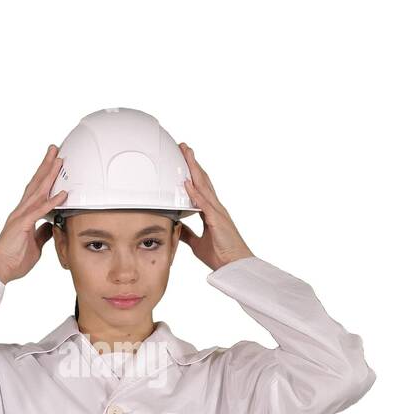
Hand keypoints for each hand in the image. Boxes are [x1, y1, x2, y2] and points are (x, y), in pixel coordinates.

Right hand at [0, 145, 68, 283]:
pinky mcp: (21, 225)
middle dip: (47, 165)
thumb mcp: (35, 244)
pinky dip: (51, 201)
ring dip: (49, 175)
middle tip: (56, 150)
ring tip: (59, 161)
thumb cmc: (14, 258)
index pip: (36, 190)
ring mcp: (20, 216)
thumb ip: (42, 232)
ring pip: (37, 191)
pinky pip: (38, 211)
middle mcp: (20, 211)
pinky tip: (62, 194)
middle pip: (36, 183)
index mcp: (23, 214)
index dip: (45, 175)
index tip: (54, 163)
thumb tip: (51, 225)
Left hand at [177, 142, 255, 270]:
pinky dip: (195, 192)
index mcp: (212, 212)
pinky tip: (187, 183)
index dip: (192, 173)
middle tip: (184, 148)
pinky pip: (204, 203)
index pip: (200, 187)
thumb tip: (179, 227)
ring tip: (186, 154)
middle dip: (193, 163)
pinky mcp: (217, 220)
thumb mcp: (198, 242)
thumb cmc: (221, 255)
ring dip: (194, 169)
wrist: (235, 266)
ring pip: (204, 186)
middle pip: (203, 180)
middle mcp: (215, 208)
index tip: (185, 161)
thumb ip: (189, 233)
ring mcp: (217, 212)